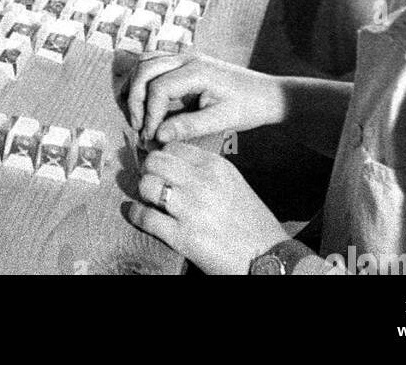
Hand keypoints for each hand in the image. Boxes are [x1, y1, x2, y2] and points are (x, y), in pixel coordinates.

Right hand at [124, 52, 284, 143]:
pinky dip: (142, 80)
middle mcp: (187, 58)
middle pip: (144, 68)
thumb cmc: (248, 107)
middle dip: (135, 98)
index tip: (151, 137)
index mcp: (198, 70)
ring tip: (136, 114)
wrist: (267, 94)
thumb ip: (189, 127)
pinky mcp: (183, 63)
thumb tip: (158, 135)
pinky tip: (144, 102)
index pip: (159, 87)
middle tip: (138, 126)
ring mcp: (184, 57)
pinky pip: (153, 63)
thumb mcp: (222, 121)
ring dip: (134, 86)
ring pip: (144, 61)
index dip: (149, 114)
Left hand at [129, 141, 286, 274]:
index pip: (173, 146)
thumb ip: (206, 170)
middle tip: (150, 181)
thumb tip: (174, 163)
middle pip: (155, 161)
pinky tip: (139, 215)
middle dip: (148, 170)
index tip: (159, 166)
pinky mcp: (183, 237)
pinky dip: (136, 214)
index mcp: (216, 166)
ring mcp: (191, 209)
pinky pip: (145, 216)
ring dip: (143, 192)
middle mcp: (202, 182)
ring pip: (147, 185)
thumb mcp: (233, 183)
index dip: (162, 156)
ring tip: (148, 200)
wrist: (269, 258)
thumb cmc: (251, 223)